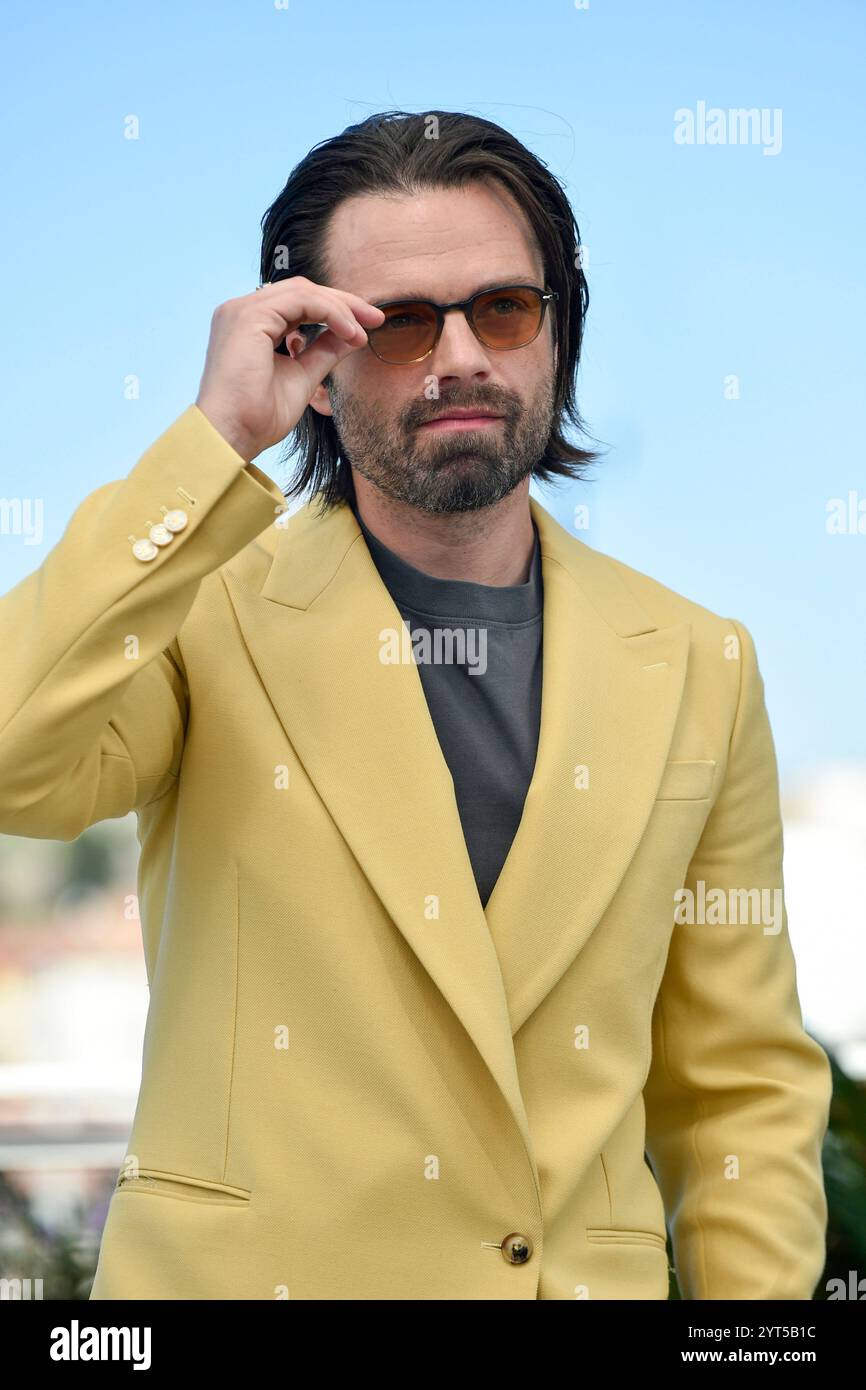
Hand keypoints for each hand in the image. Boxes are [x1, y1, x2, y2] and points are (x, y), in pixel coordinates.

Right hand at [194, 277, 385, 461]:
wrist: (231, 436)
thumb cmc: (258, 417)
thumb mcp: (303, 377)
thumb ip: (324, 352)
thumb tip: (353, 335)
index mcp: (250, 325)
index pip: (297, 303)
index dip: (334, 310)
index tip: (366, 327)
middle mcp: (241, 311)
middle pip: (302, 291)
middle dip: (343, 302)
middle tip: (376, 318)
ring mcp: (242, 311)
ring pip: (303, 292)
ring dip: (340, 308)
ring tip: (363, 330)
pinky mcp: (249, 316)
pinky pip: (300, 301)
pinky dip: (330, 312)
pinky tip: (349, 332)